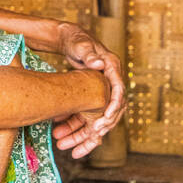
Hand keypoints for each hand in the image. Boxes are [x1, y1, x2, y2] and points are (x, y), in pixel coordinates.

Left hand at [54, 22, 125, 155]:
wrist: (69, 40)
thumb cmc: (76, 40)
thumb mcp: (81, 45)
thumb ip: (89, 54)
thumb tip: (100, 63)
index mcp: (112, 67)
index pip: (119, 90)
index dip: (114, 106)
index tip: (106, 118)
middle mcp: (110, 80)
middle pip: (112, 108)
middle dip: (103, 124)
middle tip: (94, 134)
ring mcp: (102, 89)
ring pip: (98, 116)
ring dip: (86, 132)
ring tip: (69, 143)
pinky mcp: (92, 95)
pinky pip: (87, 115)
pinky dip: (77, 127)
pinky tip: (63, 136)